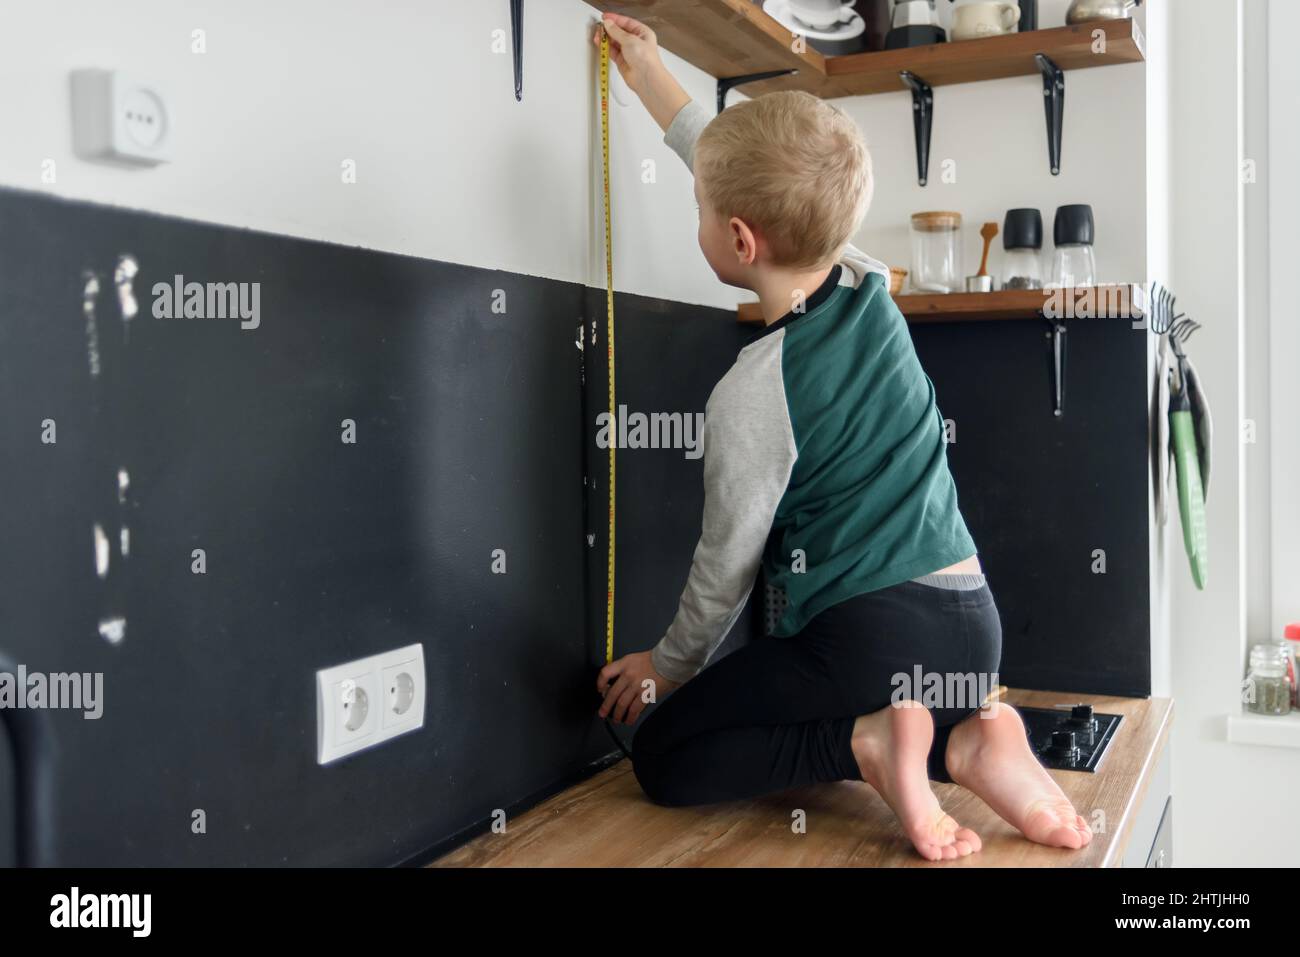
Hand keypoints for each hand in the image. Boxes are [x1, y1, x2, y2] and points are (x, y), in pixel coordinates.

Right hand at [591, 13, 689, 130]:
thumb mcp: (630, 39)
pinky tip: (600, 44)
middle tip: (600, 27)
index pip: (626, 23)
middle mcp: (636, 42)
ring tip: (598, 35)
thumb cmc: (645, 59)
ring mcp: (629, 52)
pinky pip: (612, 52)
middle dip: (609, 29)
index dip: (615, 19)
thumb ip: (617, 31)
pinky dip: (605, 48)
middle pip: (619, 32)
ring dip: (606, 39)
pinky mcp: (622, 61)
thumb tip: (609, 24)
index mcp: (642, 33)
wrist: (645, 78)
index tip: (605, 17)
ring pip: (614, 42)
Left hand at [597, 651, 680, 724]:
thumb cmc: (655, 660)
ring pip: (621, 704)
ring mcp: (636, 685)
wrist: (670, 661)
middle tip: (602, 713)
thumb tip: (617, 685)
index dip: (600, 683)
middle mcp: (628, 675)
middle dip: (606, 706)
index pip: (605, 673)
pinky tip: (629, 720)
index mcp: (624, 664)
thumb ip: (625, 670)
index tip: (600, 690)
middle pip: (612, 693)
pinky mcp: (646, 694)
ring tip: (616, 719)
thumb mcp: (635, 659)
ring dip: (617, 714)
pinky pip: (634, 709)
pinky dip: (630, 717)